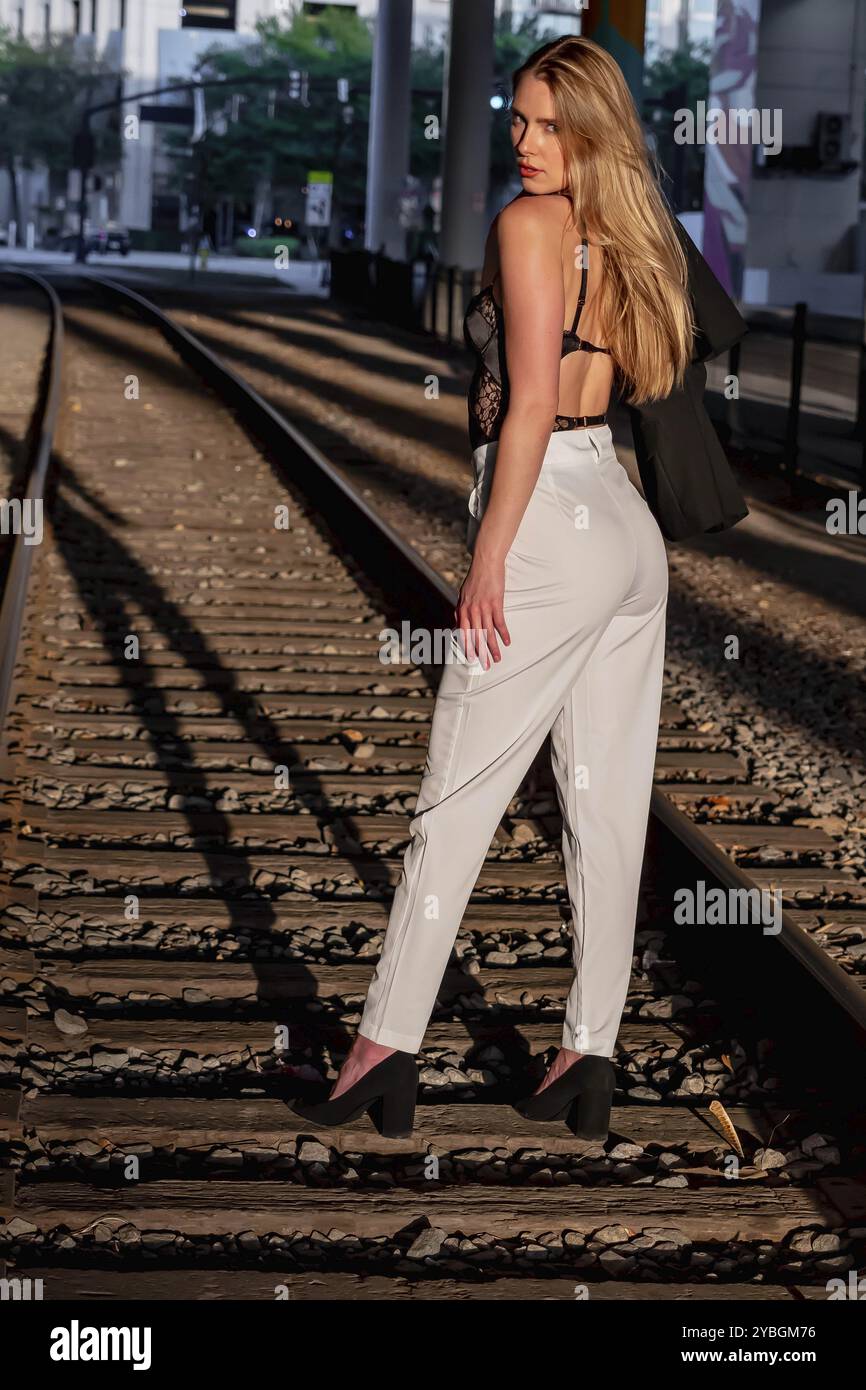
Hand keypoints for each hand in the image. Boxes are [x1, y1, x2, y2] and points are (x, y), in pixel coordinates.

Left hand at [455, 554, 510, 668]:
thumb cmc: (475, 579)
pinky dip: (503, 633)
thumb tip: (457, 623)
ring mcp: (484, 607)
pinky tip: (507, 642)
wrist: (485, 563)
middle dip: (481, 653)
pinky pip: (499, 622)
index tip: (472, 659)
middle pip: (476, 637)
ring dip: (493, 647)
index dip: (468, 647)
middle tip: (484, 665)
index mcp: (462, 610)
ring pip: (488, 632)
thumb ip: (460, 610)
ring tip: (497, 659)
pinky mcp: (496, 603)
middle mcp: (471, 611)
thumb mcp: (463, 595)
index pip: (464, 634)